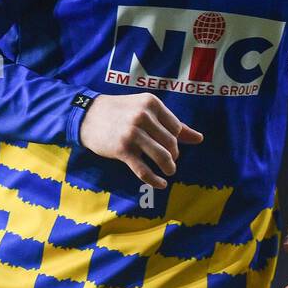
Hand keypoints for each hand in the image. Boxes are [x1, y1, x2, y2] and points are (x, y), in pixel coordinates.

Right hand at [78, 92, 202, 187]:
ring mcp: (132, 133)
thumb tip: (200, 138)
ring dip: (169, 167)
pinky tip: (160, 183)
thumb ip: (172, 124)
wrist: (86, 115)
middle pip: (171, 143)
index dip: (176, 141)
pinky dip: (154, 180)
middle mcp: (143, 116)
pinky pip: (143, 170)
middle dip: (173, 155)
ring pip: (161, 156)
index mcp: (151, 103)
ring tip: (169, 171)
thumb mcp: (145, 110)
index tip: (170, 146)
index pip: (176, 128)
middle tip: (169, 160)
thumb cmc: (120, 112)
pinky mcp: (121, 149)